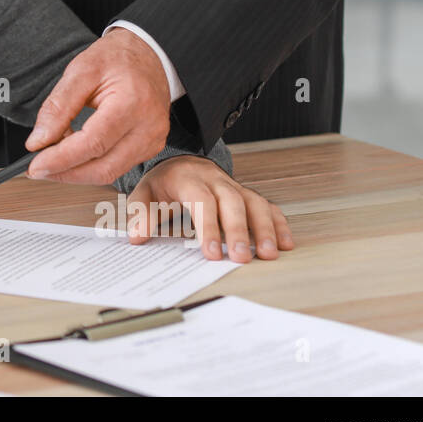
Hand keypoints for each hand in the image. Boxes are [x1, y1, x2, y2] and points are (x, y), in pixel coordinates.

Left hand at [25, 28, 170, 183]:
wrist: (149, 55)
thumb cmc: (116, 58)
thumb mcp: (80, 71)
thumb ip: (58, 107)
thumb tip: (38, 141)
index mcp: (132, 103)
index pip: (93, 143)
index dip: (61, 159)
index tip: (35, 165)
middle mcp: (149, 127)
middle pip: (103, 168)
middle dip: (65, 173)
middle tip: (38, 168)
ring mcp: (153, 140)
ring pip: (109, 173)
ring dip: (76, 172)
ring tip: (54, 156)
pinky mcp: (150, 148)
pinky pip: (117, 167)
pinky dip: (91, 164)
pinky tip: (75, 152)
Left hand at [125, 155, 294, 262]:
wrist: (181, 163)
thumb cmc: (164, 183)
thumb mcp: (144, 194)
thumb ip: (141, 214)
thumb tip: (137, 237)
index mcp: (189, 179)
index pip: (202, 202)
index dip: (208, 227)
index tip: (211, 253)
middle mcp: (216, 180)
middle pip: (232, 202)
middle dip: (239, 231)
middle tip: (242, 258)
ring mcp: (234, 186)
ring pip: (255, 203)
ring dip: (264, 229)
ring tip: (269, 254)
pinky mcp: (247, 194)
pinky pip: (267, 206)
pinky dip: (278, 223)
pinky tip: (285, 243)